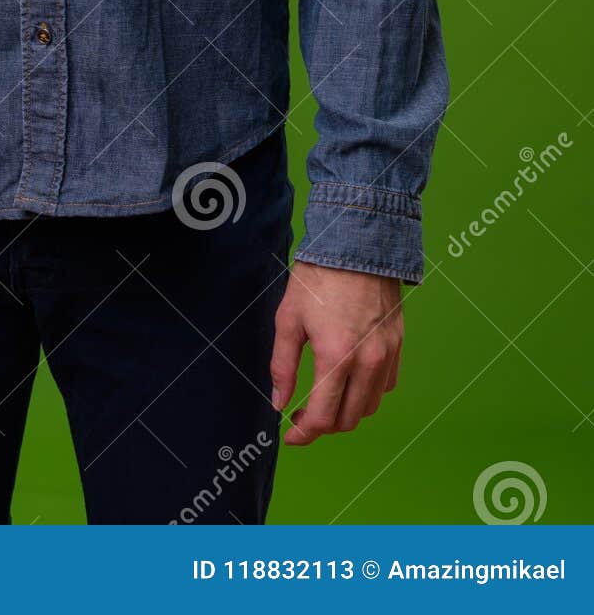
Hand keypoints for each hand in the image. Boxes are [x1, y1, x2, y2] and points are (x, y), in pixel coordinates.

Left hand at [270, 260, 402, 445]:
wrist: (357, 243)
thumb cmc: (317, 277)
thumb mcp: (288, 319)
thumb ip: (283, 366)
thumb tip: (279, 402)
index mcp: (336, 357)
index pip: (323, 418)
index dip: (303, 434)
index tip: (289, 435)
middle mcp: (367, 362)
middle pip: (348, 419)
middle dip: (323, 426)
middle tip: (303, 416)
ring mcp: (387, 354)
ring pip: (369, 406)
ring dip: (346, 412)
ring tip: (325, 400)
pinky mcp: (398, 344)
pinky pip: (387, 384)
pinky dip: (368, 393)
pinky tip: (351, 380)